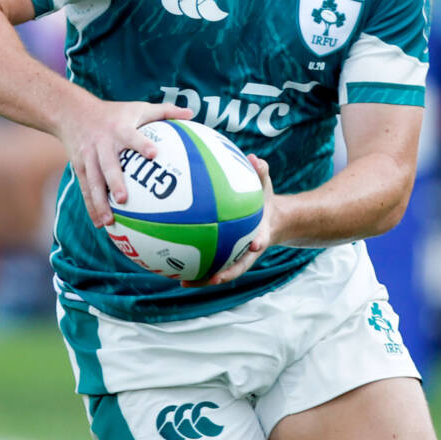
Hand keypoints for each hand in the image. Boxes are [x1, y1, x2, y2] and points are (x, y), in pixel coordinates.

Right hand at [58, 98, 194, 226]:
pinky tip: (100, 223)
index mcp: (119, 129)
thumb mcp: (138, 107)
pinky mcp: (80, 167)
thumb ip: (165, 112)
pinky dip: (91, 206)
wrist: (72, 112)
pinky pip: (86, 189)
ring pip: (93, 181)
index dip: (142, 144)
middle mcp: (102, 144)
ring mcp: (89, 157)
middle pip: (108, 165)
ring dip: (99, 202)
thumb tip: (192, 113)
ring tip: (109, 221)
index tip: (154, 154)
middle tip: (123, 199)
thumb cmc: (114, 112)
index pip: (132, 137)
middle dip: (115, 182)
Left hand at [187, 156, 276, 286]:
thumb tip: (254, 157)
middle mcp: (247, 252)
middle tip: (213, 279)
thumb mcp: (265, 185)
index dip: (259, 242)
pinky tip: (172, 268)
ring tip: (183, 282)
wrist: (269, 221)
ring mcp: (235, 258)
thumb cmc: (263, 201)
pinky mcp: (223, 258)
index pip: (262, 239)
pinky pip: (206, 263)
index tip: (256, 244)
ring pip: (219, 272)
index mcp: (261, 235)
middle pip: (238, 267)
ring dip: (202, 279)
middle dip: (225, 274)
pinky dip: (192, 267)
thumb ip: (261, 172)